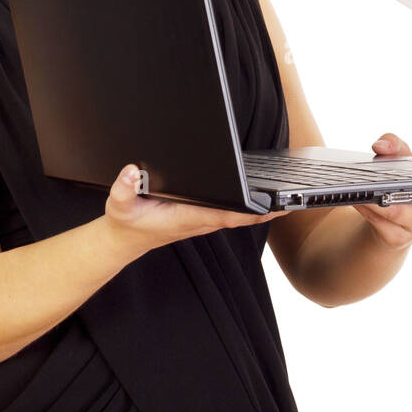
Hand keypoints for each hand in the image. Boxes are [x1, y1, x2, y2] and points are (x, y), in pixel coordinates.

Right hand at [104, 164, 284, 253]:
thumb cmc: (126, 223)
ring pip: (239, 216)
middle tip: (292, 199)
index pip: (225, 215)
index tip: (271, 206)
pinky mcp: (202, 216)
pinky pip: (231, 213)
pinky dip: (249, 207)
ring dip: (262, 208)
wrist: (124, 240)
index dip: (249, 212)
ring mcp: (203, 220)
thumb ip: (123, 189)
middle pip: (241, 217)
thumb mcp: (119, 205)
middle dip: (267, 209)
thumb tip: (131, 172)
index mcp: (187, 217)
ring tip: (287, 195)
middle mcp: (200, 220)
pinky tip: (264, 197)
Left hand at [353, 132, 411, 250]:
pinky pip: (379, 222)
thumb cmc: (398, 187)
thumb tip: (379, 146)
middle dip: (402, 186)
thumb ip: (393, 146)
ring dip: (376, 200)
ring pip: (394, 211)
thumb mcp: (399, 163)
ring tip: (360, 189)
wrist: (391, 226)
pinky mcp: (396, 237)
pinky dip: (365, 209)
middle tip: (385, 179)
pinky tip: (355, 201)